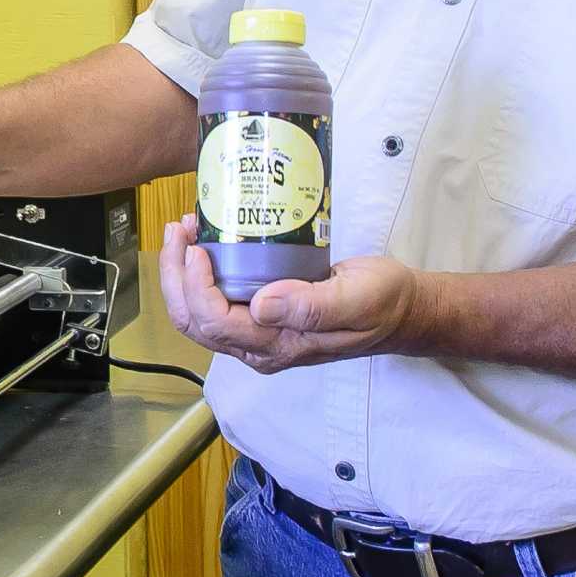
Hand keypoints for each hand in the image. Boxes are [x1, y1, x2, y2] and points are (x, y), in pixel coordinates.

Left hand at [159, 215, 432, 373]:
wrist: (399, 309)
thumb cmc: (381, 302)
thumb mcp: (356, 300)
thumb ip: (312, 308)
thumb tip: (261, 305)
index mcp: (278, 346)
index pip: (216, 322)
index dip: (197, 286)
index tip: (200, 247)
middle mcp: (259, 346)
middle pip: (194, 321)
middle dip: (176, 276)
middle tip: (180, 230)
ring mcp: (256, 333)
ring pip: (197, 314)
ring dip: (181, 274)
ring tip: (184, 231)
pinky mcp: (259, 316)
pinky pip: (214, 302)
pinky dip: (197, 275)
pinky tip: (203, 243)